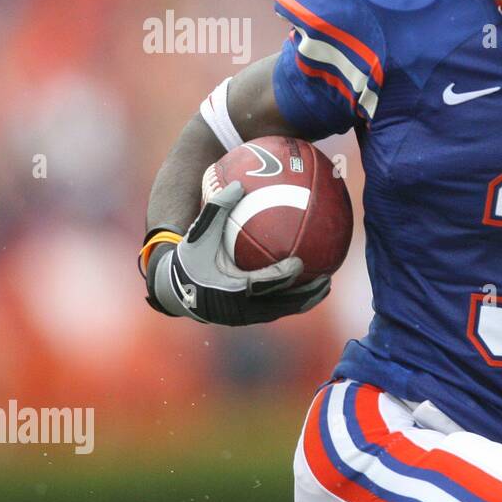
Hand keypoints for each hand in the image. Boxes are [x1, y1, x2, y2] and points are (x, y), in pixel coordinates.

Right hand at [146, 181, 330, 325]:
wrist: (175, 291)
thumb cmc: (190, 259)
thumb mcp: (199, 234)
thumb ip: (218, 209)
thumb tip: (238, 183)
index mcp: (229, 289)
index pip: (261, 284)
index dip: (281, 276)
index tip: (299, 263)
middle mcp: (241, 308)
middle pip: (281, 305)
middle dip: (305, 294)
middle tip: (326, 279)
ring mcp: (247, 316)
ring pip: (283, 310)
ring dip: (305, 300)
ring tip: (326, 285)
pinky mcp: (251, 317)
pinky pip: (278, 308)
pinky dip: (294, 299)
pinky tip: (309, 284)